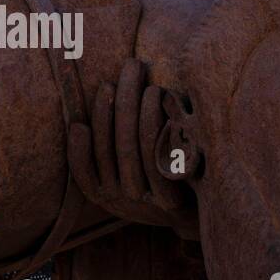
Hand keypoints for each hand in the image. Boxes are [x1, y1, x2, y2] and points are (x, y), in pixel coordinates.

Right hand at [68, 58, 197, 234]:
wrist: (197, 212)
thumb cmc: (156, 178)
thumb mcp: (126, 169)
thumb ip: (110, 145)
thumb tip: (98, 97)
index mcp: (101, 194)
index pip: (82, 165)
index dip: (82, 136)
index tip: (94, 99)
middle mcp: (118, 201)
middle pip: (110, 147)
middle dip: (118, 101)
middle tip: (130, 67)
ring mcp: (143, 203)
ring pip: (132, 150)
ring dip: (137, 112)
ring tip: (148, 84)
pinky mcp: (169, 202)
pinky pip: (158, 160)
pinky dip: (157, 131)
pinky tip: (162, 109)